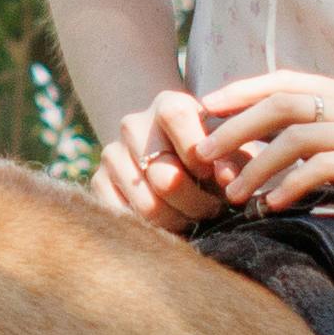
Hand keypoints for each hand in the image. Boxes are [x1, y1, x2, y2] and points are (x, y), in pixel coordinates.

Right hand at [90, 88, 236, 226]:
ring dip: (178, 221)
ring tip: (193, 216)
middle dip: (196, 203)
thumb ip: (235, 162)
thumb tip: (226, 179)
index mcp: (167, 104)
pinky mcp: (98, 182)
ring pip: (148, 205)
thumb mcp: (228, 151)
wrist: (166, 155)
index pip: (176, 116)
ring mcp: (112, 154)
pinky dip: (153, 230)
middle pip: (165, 176)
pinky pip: (127, 218)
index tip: (211, 173)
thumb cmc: (209, 153)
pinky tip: (168, 221)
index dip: (196, 149)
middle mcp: (133, 125)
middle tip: (211, 209)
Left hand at [195, 67, 333, 216]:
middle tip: (203, 155)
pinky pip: (323, 166)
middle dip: (235, 127)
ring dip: (256, 163)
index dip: (242, 92)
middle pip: (279, 102)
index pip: (285, 81)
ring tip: (231, 192)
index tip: (207, 108)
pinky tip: (274, 204)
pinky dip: (291, 184)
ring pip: (294, 135)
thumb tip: (299, 147)